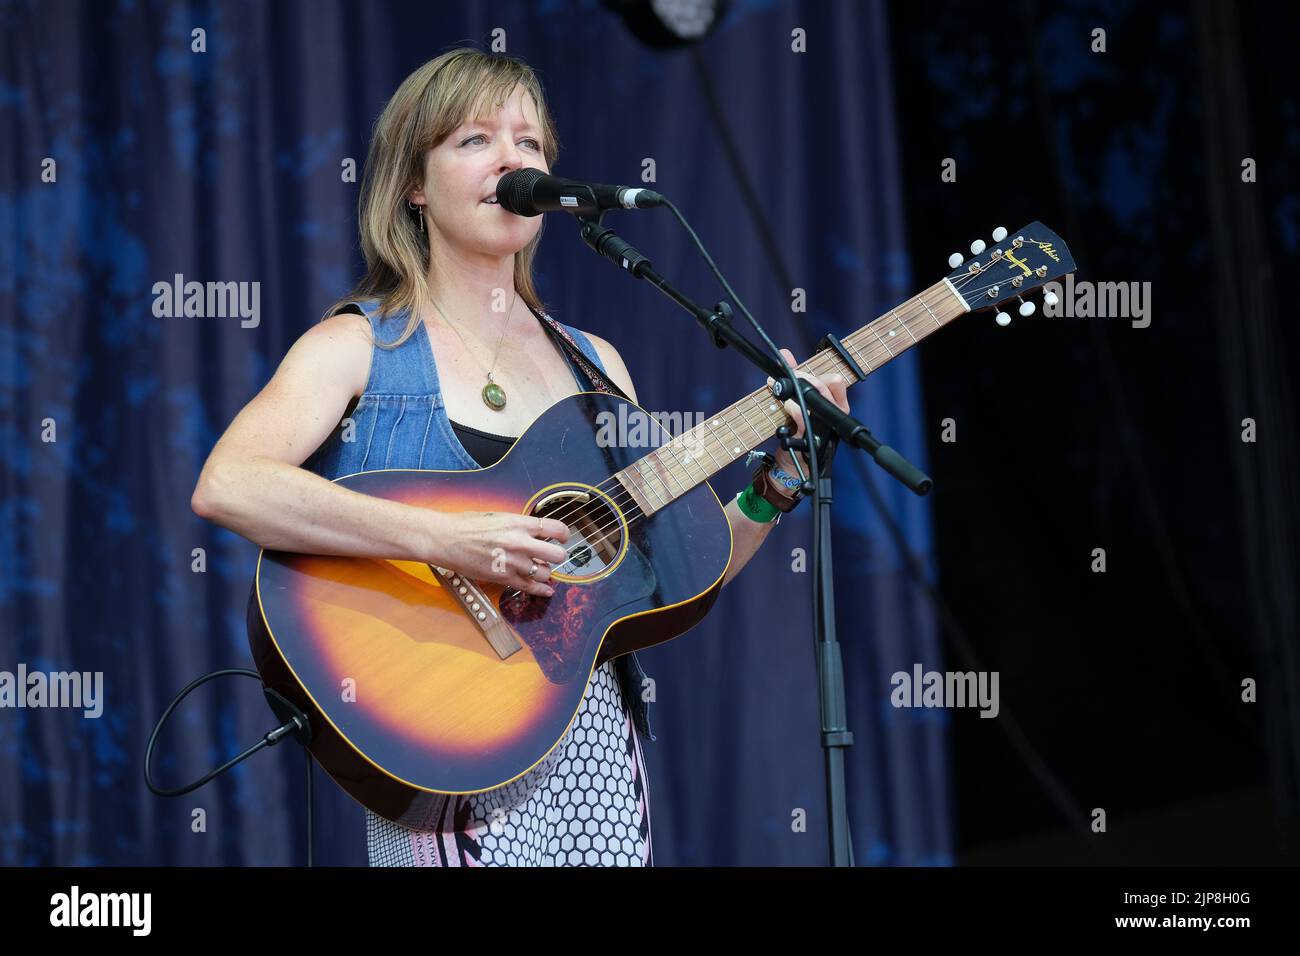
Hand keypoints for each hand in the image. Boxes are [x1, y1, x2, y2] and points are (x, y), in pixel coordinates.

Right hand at [428, 512, 570, 596]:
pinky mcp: (502, 578)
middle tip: (554, 556)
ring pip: (545, 573)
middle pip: (556, 555)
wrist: (445, 539)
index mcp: (518, 523)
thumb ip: (519, 525)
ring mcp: (512, 562)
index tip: (564, 538)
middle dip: (558, 556)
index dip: (564, 534)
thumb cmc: (467, 525)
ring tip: (540, 569)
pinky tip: (547, 590)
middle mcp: (519, 543)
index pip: (555, 529)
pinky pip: (529, 587)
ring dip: (545, 572)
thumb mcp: (498, 517)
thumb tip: (535, 531)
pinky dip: (541, 590)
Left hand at [764, 347, 849, 494]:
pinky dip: (792, 411)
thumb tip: (785, 353)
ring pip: (818, 401)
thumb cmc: (797, 431)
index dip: (815, 373)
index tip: (795, 372)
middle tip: (784, 379)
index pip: (836, 381)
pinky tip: (785, 408)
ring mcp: (826, 429)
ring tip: (782, 395)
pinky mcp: (813, 441)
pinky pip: (804, 419)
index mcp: (835, 405)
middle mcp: (834, 417)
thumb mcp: (794, 400)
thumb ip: (793, 377)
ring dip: (798, 393)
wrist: (790, 462)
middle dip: (804, 378)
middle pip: (828, 386)